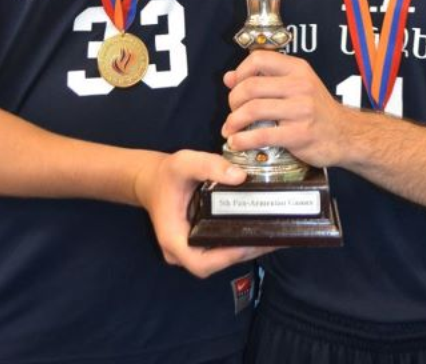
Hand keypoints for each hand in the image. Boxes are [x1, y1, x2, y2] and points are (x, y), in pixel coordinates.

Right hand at [133, 148, 270, 277]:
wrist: (153, 179)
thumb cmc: (167, 174)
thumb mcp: (185, 162)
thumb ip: (210, 166)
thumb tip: (241, 177)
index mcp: (173, 238)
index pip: (201, 263)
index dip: (227, 258)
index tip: (250, 242)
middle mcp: (180, 251)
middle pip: (215, 263)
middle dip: (244, 252)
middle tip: (272, 237)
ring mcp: (188, 250)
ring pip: (219, 258)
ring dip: (244, 249)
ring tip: (272, 234)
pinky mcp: (197, 244)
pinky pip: (218, 249)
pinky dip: (237, 242)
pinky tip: (257, 229)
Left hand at [222, 50, 346, 167]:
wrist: (346, 134)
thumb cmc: (317, 110)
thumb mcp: (297, 85)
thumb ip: (265, 79)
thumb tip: (229, 78)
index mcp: (298, 69)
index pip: (259, 58)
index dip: (240, 72)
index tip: (234, 86)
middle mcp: (300, 85)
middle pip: (251, 86)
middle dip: (233, 100)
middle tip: (232, 111)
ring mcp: (301, 110)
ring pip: (253, 109)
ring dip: (234, 121)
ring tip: (230, 129)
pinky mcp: (299, 134)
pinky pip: (262, 135)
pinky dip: (243, 140)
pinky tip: (237, 142)